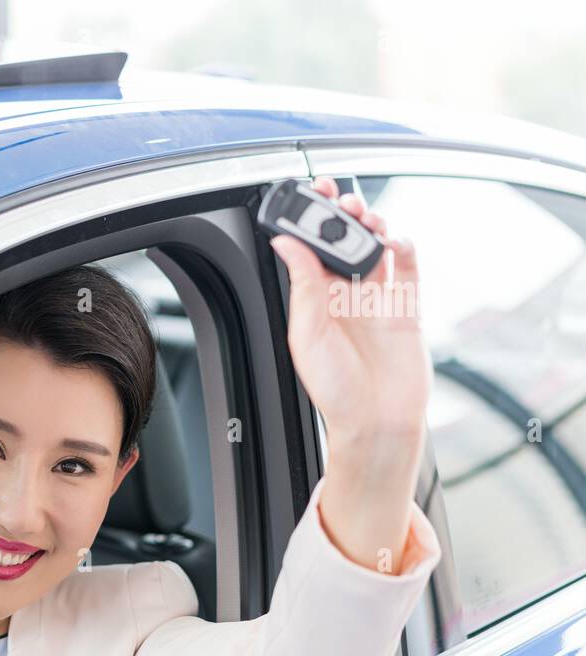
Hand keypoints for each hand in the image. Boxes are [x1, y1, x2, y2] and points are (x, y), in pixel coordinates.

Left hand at [270, 177, 430, 573]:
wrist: (377, 421)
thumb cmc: (335, 390)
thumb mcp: (307, 333)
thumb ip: (303, 284)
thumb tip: (285, 243)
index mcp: (313, 301)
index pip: (310, 249)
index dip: (310, 220)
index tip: (308, 195)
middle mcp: (343, 296)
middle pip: (345, 241)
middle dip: (344, 215)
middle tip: (343, 201)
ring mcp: (377, 299)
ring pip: (376, 246)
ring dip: (373, 226)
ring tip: (367, 218)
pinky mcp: (406, 306)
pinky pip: (408, 267)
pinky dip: (405, 246)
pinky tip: (396, 241)